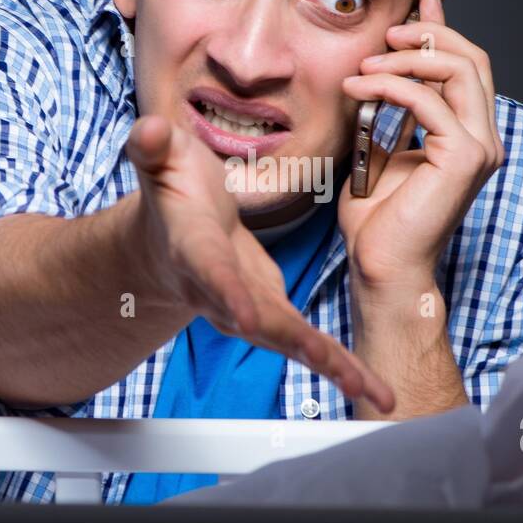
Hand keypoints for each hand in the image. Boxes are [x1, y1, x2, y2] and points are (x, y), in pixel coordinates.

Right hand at [126, 114, 395, 412]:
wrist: (170, 241)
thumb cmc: (171, 192)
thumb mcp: (160, 159)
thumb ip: (153, 147)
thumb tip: (148, 130)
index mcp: (195, 250)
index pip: (211, 271)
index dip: (227, 293)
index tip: (246, 317)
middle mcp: (222, 292)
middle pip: (261, 322)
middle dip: (296, 344)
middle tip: (329, 364)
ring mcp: (251, 310)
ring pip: (292, 342)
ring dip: (332, 367)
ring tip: (373, 392)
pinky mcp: (275, 316)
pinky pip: (310, 346)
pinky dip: (342, 367)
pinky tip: (374, 390)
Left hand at [338, 0, 504, 290]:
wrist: (381, 265)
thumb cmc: (377, 219)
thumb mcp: (381, 144)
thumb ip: (392, 106)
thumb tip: (384, 64)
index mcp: (470, 135)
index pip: (468, 66)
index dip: (445, 28)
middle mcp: (484, 139)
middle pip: (473, 59)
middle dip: (429, 35)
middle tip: (387, 33)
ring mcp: (480, 148)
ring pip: (458, 70)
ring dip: (406, 58)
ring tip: (365, 65)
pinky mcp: (463, 158)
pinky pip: (430, 101)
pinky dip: (391, 86)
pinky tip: (359, 88)